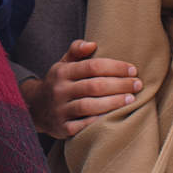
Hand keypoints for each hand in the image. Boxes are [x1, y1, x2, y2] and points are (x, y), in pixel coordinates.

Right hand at [21, 40, 141, 138]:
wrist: (35, 108)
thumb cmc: (58, 83)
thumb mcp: (63, 64)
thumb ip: (76, 50)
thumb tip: (93, 44)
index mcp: (62, 72)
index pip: (92, 66)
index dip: (115, 67)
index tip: (132, 70)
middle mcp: (60, 90)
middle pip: (94, 86)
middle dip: (119, 85)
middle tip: (138, 85)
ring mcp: (60, 110)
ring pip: (89, 106)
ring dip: (113, 103)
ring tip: (131, 100)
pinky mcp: (62, 128)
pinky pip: (82, 126)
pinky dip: (99, 121)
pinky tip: (115, 117)